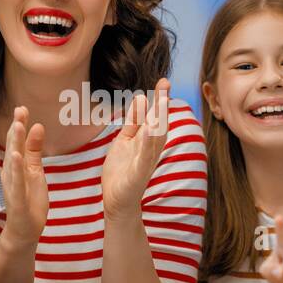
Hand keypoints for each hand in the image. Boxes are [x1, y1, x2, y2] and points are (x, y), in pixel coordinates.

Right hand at [1, 105, 47, 242]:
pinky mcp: (17, 200)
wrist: (24, 230)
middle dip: (16, 128)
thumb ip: (34, 150)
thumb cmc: (30, 200)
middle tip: (20, 110)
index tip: (22, 108)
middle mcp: (11, 173)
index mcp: (17, 166)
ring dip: (14, 143)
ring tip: (17, 125)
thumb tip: (38, 126)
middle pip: (13, 147)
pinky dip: (15, 169)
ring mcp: (12, 186)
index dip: (19, 125)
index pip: (17, 142)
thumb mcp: (35, 172)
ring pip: (13, 162)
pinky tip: (15, 156)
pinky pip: (16, 182)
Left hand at [101, 78, 170, 222]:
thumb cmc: (122, 171)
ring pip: (155, 140)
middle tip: (165, 85)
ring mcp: (145, 163)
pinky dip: (147, 145)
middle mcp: (150, 150)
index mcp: (146, 141)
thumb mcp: (125, 140)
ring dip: (159, 121)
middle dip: (162, 106)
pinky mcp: (138, 175)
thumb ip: (134, 122)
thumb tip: (141, 98)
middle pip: (159, 125)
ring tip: (161, 102)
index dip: (160, 99)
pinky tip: (148, 131)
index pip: (155, 117)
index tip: (164, 81)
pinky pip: (144, 158)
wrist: (117, 202)